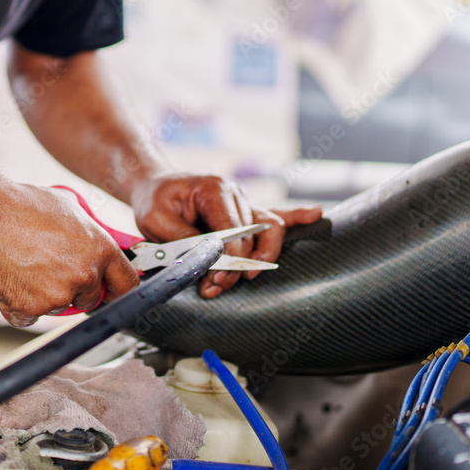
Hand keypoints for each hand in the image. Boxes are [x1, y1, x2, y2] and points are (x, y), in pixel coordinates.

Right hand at [0, 184, 139, 326]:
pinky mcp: (31, 308)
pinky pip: (30, 316)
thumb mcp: (72, 210)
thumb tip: (99, 248)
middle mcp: (84, 276)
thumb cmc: (24, 206)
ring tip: (27, 265)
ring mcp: (58, 295)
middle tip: (53, 269)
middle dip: (76, 289)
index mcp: (101, 251)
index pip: (127, 284)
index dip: (119, 289)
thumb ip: (91, 235)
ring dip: (46, 295)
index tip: (112, 292)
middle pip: (90, 298)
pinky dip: (20, 305)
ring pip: (59, 306)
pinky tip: (13, 279)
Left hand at [131, 173, 321, 298]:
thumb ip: (183, 240)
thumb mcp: (156, 219)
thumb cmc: (154, 200)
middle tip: (218, 286)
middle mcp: (235, 193)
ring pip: (269, 229)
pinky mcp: (246, 212)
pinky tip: (316, 215)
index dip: (230, 257)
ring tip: (246, 276)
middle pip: (253, 234)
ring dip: (260, 257)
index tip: (217, 279)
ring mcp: (244, 202)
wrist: (153, 184)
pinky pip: (276, 215)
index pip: (234, 228)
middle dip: (238, 265)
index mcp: (214, 189)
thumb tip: (207, 261)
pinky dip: (296, 216)